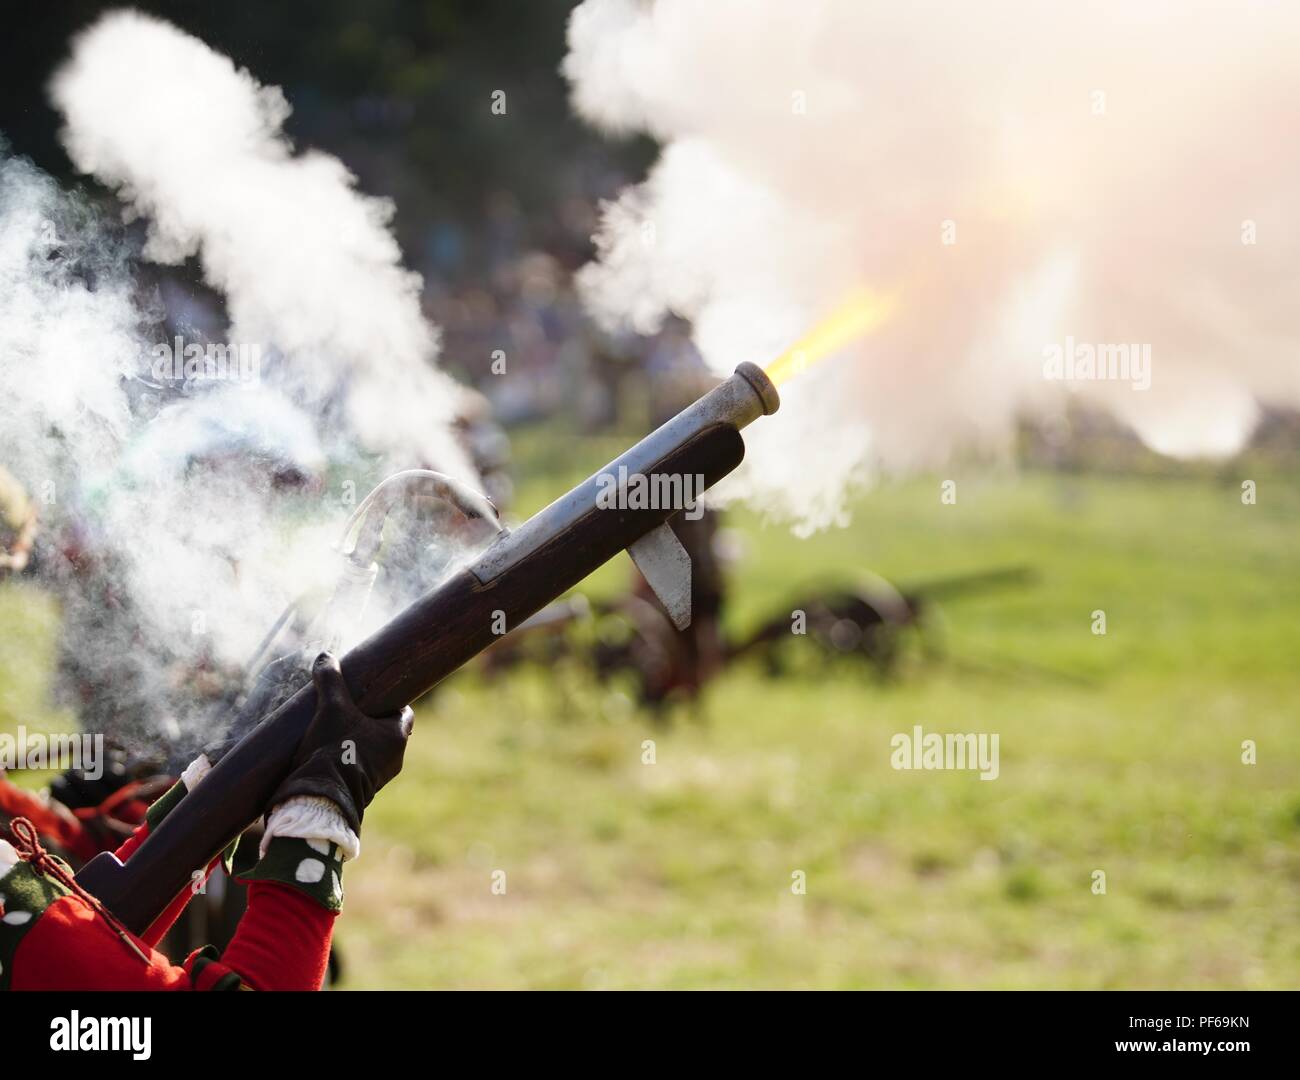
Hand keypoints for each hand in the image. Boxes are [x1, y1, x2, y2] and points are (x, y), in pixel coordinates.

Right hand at [267, 652, 412, 833]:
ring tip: (335, 734)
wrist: (319, 798)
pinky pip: (360, 771)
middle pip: (387, 733)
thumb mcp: (331, 708)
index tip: (372, 697)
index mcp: (397, 736)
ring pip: (374, 753)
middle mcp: (395, 759)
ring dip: (359, 744)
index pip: (403, 713)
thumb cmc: (332, 748)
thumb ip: (330, 680)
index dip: (389, 703)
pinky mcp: (361, 793)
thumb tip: (325, 656)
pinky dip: (350, 762)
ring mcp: (380, 779)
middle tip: (348, 713)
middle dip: (370, 723)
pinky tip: (329, 756)